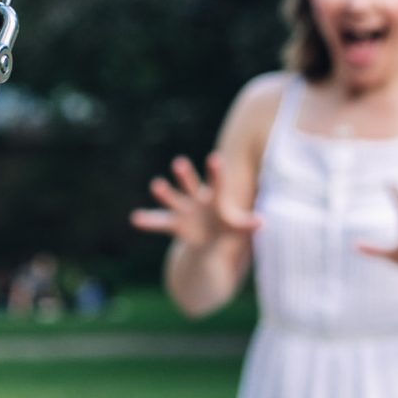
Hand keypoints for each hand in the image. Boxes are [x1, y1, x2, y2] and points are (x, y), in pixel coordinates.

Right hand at [129, 151, 261, 255]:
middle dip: (185, 175)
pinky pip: (159, 222)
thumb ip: (247, 224)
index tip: (214, 158)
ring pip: (173, 198)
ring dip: (164, 192)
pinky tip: (135, 218)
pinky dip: (148, 221)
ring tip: (156, 185)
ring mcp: (184, 209)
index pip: (217, 183)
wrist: (210, 239)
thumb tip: (263, 223)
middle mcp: (197, 199)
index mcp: (215, 198)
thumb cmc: (227, 228)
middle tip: (179, 163)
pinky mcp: (174, 223)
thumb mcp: (237, 228)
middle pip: (191, 183)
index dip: (216, 172)